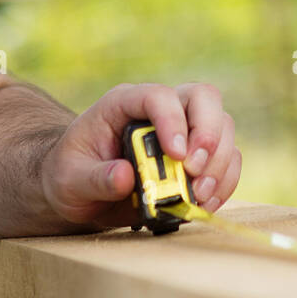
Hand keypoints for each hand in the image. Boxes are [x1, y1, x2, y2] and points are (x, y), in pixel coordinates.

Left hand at [38, 82, 240, 228]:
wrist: (79, 191)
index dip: (172, 120)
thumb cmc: (70, 174)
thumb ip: (95, 178)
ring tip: (200, 194)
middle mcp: (159, 110)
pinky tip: (205, 202)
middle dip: (208, 134)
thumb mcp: (70, 179)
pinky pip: (226, 158)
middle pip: (203, 98)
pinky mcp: (195, 156)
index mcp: (125, 103)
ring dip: (219, 162)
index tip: (177, 155)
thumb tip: (125, 177)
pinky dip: (223, 180)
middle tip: (195, 171)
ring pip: (222, 125)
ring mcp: (183, 130)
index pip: (158, 95)